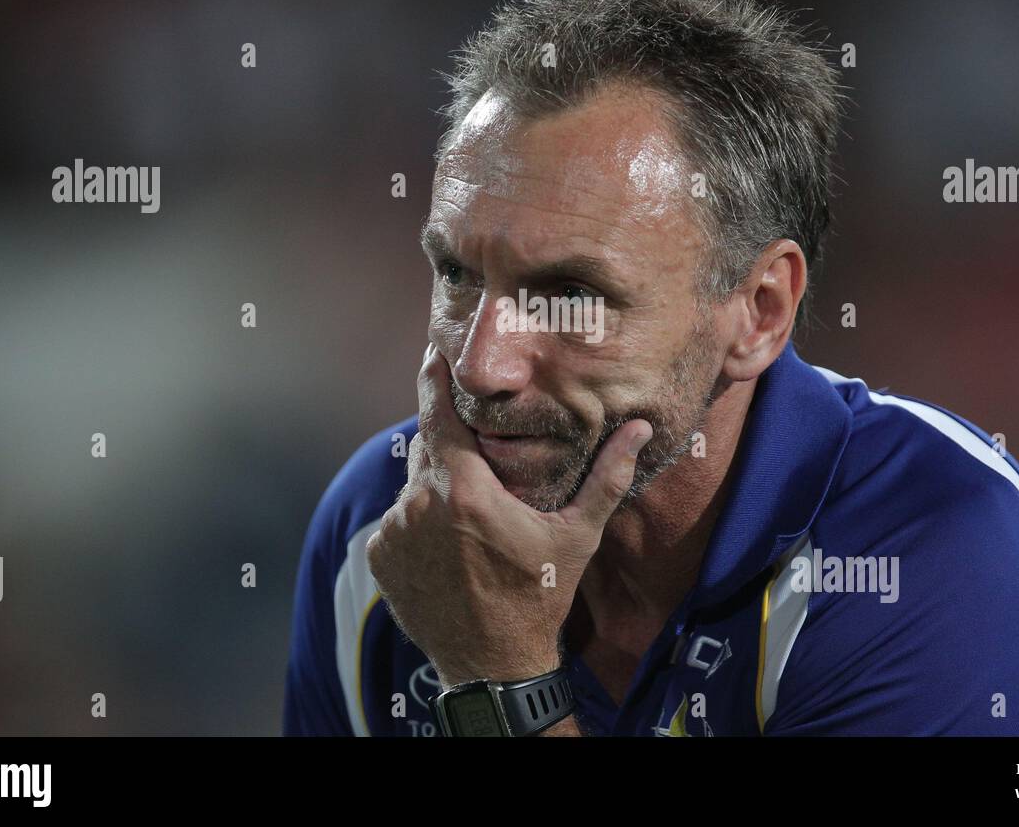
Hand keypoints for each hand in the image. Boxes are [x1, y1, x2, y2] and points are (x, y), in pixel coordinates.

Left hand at [365, 343, 651, 687]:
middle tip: (481, 459)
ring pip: (413, 486)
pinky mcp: (380, 556)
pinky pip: (397, 520)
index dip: (433, 379)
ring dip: (437, 488)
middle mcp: (419, 504)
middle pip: (428, 449)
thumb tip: (639, 430)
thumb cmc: (540, 597)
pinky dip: (419, 520)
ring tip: (473, 516)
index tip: (432, 352)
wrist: (493, 665)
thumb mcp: (578, 536)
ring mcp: (394, 531)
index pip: (438, 414)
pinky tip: (451, 545)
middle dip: (451, 445)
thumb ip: (607, 477)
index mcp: (464, 490)